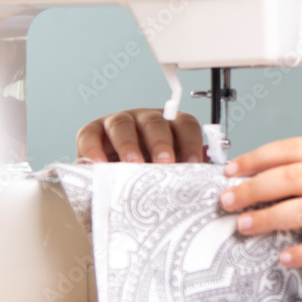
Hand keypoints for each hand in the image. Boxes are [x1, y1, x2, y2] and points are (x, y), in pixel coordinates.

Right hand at [76, 108, 204, 162]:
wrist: (113, 180)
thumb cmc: (149, 173)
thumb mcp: (170, 170)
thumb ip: (189, 169)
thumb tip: (211, 172)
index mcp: (170, 126)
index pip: (185, 124)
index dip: (191, 142)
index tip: (193, 163)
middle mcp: (144, 120)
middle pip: (155, 122)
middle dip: (161, 142)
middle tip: (165, 163)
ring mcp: (117, 123)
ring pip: (122, 124)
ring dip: (128, 144)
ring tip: (133, 165)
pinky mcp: (91, 132)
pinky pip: (89, 135)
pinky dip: (93, 149)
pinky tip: (99, 165)